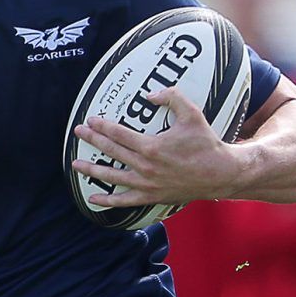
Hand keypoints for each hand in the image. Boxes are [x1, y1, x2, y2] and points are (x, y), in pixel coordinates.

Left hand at [73, 87, 242, 207]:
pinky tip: (92, 198)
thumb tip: (150, 95)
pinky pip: (125, 201)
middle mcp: (145, 166)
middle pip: (111, 151)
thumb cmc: (206, 143)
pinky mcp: (152, 196)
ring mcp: (147, 184)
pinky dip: (108, 201)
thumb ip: (171, 97)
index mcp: (151, 146)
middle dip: (92, 141)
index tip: (90, 120)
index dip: (101, 126)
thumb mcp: (192, 113)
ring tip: (75, 165)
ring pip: (112, 176)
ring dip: (92, 170)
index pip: (118, 133)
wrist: (220, 173)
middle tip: (78, 133)